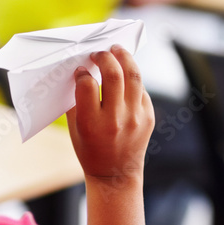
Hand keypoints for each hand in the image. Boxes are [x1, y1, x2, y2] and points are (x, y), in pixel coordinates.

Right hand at [66, 45, 154, 182]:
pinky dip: (131, 79)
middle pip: (113, 74)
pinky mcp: (148, 117)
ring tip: (117, 50)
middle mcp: (115, 120)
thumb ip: (77, 101)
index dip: (83, 73)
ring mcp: (135, 118)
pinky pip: (140, 89)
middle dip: (104, 57)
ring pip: (133, 75)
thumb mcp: (75, 129)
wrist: (115, 174)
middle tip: (99, 53)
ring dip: (124, 57)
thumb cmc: (90, 150)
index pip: (87, 85)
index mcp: (92, 124)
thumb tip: (81, 70)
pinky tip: (124, 76)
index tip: (81, 70)